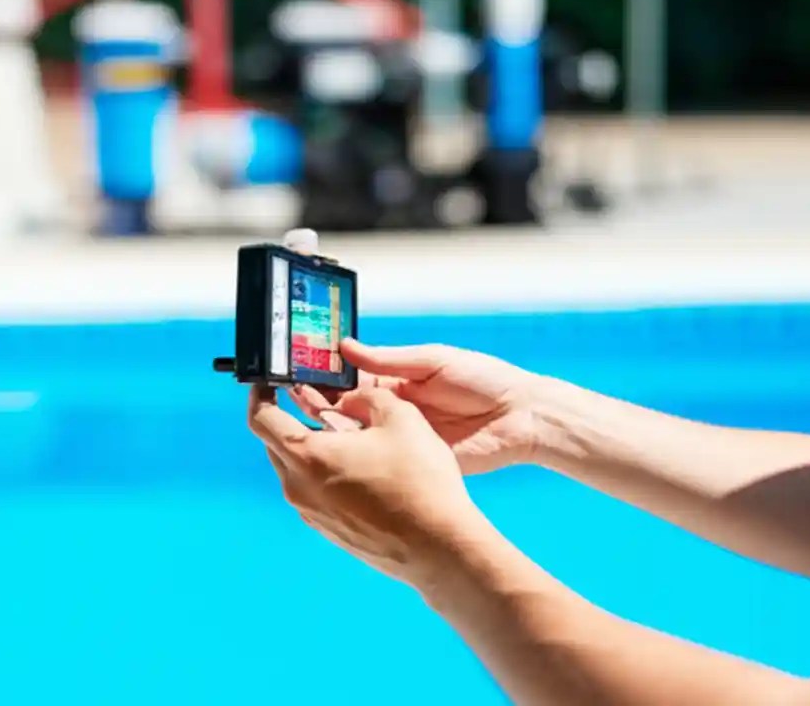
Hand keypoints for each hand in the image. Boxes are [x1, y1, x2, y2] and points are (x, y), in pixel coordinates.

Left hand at [248, 385, 482, 585]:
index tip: (270, 382)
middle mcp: (299, 487)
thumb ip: (368, 396)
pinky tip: (359, 468)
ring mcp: (312, 513)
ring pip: (295, 470)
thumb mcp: (400, 417)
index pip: (261, 419)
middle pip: (275, 445)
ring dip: (310, 449)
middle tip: (315, 403)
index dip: (260, 394)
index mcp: (307, 456)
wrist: (437, 546)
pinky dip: (323, 474)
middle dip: (288, 419)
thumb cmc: (419, 482)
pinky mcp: (328, 530)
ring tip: (346, 436)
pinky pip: (313, 492)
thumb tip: (353, 398)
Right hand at [290, 340, 545, 474]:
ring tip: (299, 418)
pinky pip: (376, 459)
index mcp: (396, 381)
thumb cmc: (483, 379)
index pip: (350, 376)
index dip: (325, 374)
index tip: (298, 368)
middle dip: (316, 400)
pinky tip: (328, 450)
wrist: (521, 418)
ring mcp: (399, 438)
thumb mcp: (433, 360)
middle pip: (344, 406)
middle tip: (288, 394)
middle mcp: (392, 409)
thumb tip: (346, 347)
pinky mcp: (411, 462)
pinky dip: (352, 457)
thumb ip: (389, 359)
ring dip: (327, 427)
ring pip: (353, 435)